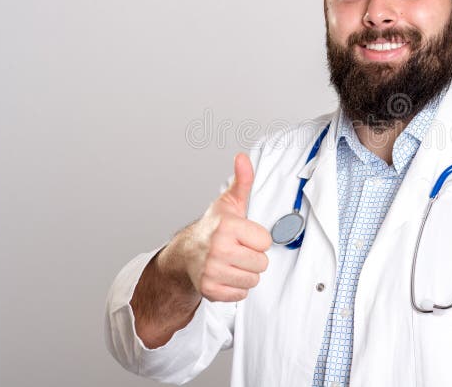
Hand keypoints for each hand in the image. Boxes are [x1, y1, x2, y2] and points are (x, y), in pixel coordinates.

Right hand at [158, 153, 271, 301]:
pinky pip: (241, 294)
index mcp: (227, 227)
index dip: (257, 239)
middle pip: (262, 263)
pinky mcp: (210, 289)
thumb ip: (242, 180)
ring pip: (253, 280)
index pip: (265, 241)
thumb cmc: (214, 227)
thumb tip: (242, 157)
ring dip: (246, 273)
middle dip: (253, 257)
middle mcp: (218, 249)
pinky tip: (226, 275)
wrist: (186, 253)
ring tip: (232, 262)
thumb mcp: (229, 202)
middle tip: (237, 250)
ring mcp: (212, 271)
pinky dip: (236, 287)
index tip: (243, 235)